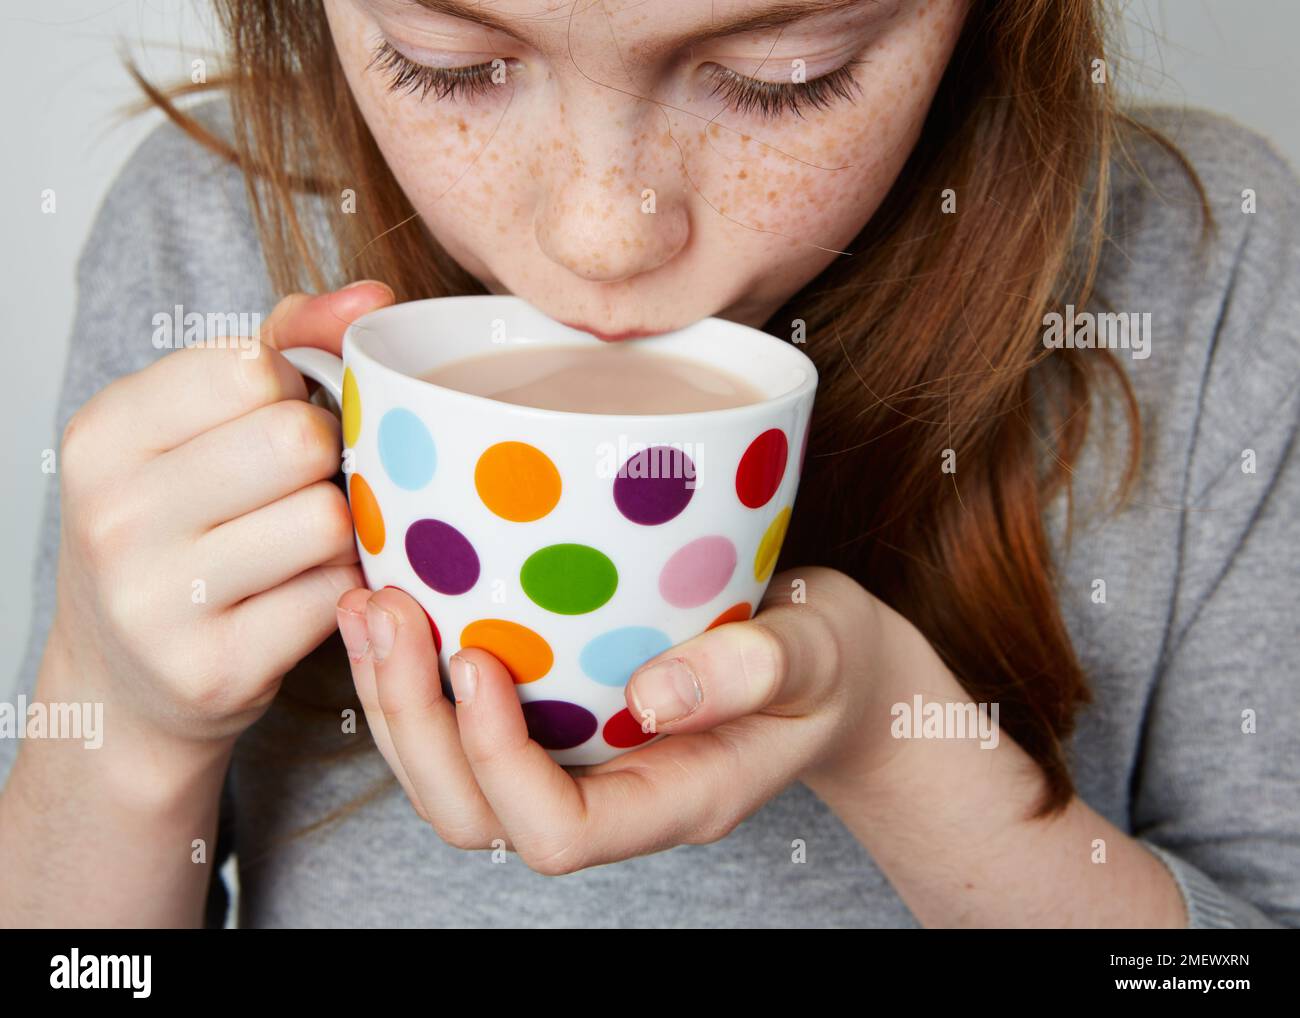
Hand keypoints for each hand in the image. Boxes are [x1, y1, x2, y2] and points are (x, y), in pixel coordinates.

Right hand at [48, 282, 393, 748]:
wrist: (124, 680)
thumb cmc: (177, 531)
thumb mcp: (194, 428)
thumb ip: (282, 344)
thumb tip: (374, 297)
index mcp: (103, 433)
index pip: (252, 367)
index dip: (293, 393)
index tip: (274, 426)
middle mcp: (112, 513)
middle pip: (298, 441)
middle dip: (323, 463)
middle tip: (300, 491)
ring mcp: (155, 600)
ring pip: (329, 520)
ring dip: (340, 531)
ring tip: (303, 544)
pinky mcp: (212, 669)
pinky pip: (334, 596)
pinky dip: (340, 591)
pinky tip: (304, 595)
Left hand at [335, 566, 907, 873]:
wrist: (831, 666)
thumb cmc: (832, 661)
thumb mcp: (821, 652)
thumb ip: (757, 671)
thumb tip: (652, 692)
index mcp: (673, 798)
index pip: (559, 832)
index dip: (498, 758)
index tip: (478, 656)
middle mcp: (610, 796)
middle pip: (476, 816)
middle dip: (414, 723)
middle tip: (384, 611)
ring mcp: (577, 762)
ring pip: (452, 780)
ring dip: (395, 698)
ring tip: (366, 602)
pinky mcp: (560, 719)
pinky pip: (464, 725)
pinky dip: (417, 673)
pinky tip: (399, 597)